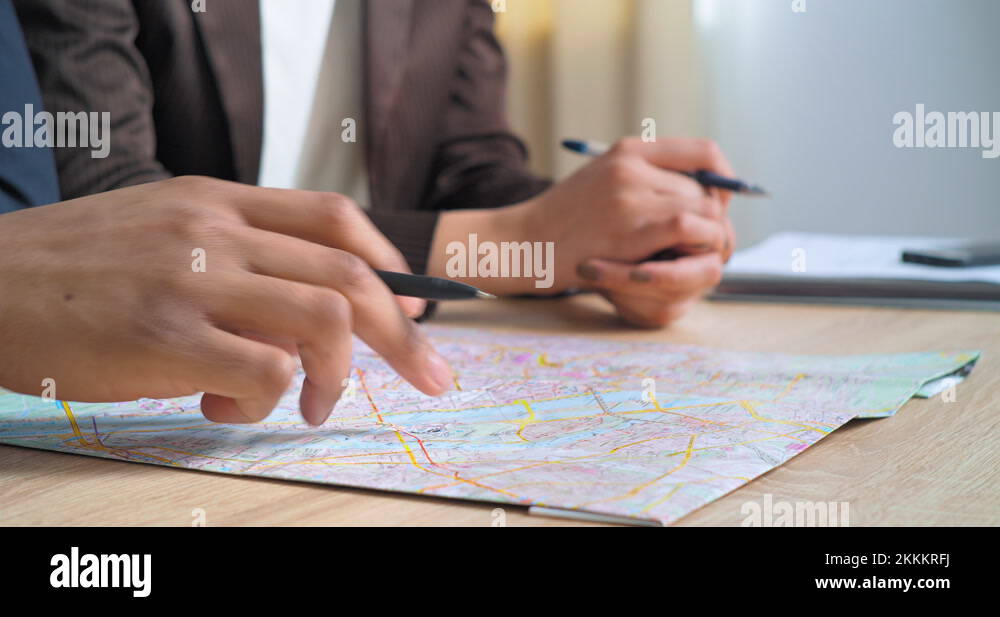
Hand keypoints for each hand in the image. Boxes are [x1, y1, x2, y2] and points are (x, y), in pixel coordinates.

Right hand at [0, 177, 453, 424]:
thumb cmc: (75, 268)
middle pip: (350, 275)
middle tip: (431, 374)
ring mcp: (193, 279)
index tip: (413, 304)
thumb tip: (310, 310)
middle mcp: (215, 230)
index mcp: (216, 200)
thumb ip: (236, 256)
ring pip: (325, 319)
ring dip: (338, 374)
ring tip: (312, 401)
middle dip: (405, 333)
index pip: (334, 217)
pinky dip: (268, 402)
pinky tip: (227, 407)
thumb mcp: (161, 230)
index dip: (389, 262)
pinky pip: (267, 371)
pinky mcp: (166, 334)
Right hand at [429, 137, 735, 326]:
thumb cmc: (563, 222)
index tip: (720, 206)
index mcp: (629, 151)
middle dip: (716, 222)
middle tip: (713, 247)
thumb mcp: (602, 182)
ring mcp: (630, 196)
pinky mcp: (629, 230)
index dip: (724, 181)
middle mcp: (632, 166)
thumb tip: (704, 197)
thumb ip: (645, 181)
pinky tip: (679, 264)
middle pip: (705, 190)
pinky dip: (693, 248)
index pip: (703, 152)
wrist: (522, 243)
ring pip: (701, 211)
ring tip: (699, 259)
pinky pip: (686, 230)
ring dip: (709, 239)